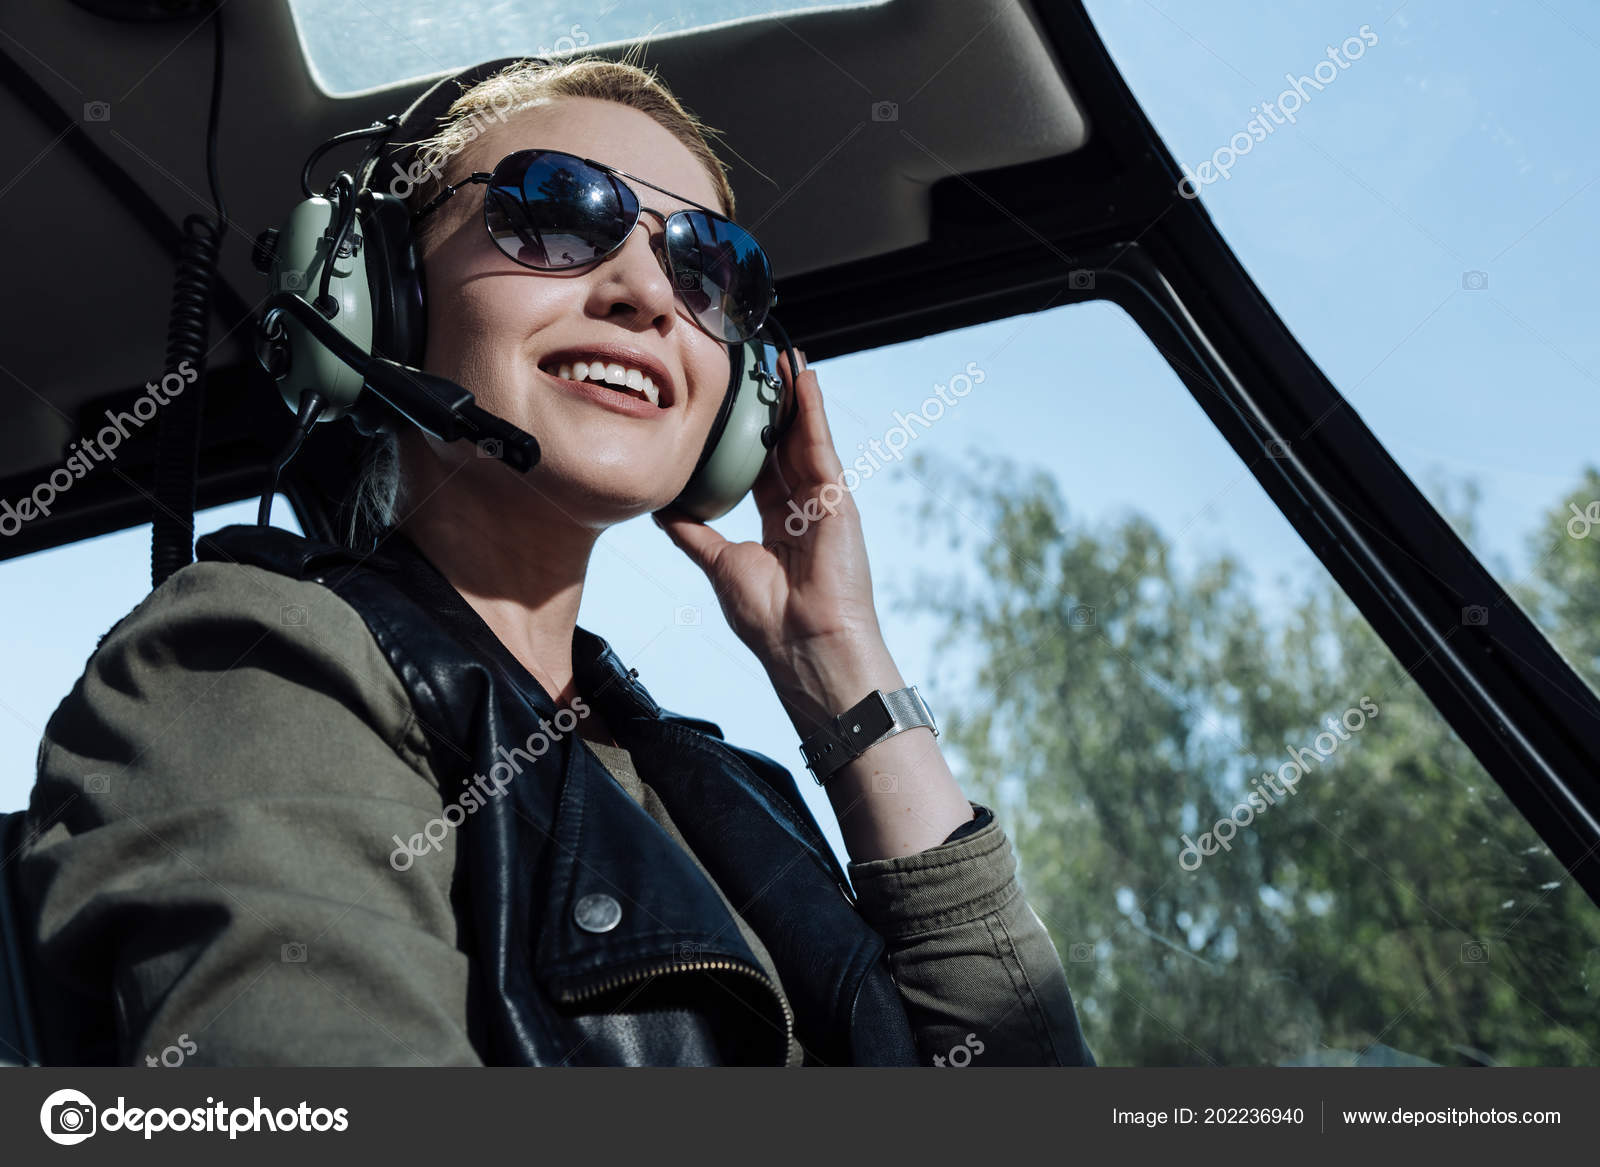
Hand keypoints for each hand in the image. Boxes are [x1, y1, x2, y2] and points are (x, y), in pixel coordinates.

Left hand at [652, 350, 894, 720]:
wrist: (807, 647)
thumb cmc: (770, 619)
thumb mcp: (720, 565)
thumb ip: (694, 533)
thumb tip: (662, 508)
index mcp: (778, 524)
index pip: (762, 467)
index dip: (749, 435)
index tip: (732, 404)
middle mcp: (804, 508)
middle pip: (785, 444)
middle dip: (772, 405)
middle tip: (757, 363)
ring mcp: (824, 502)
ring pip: (804, 437)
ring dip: (793, 395)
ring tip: (781, 353)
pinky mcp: (838, 499)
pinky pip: (821, 445)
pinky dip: (811, 410)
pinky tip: (803, 376)